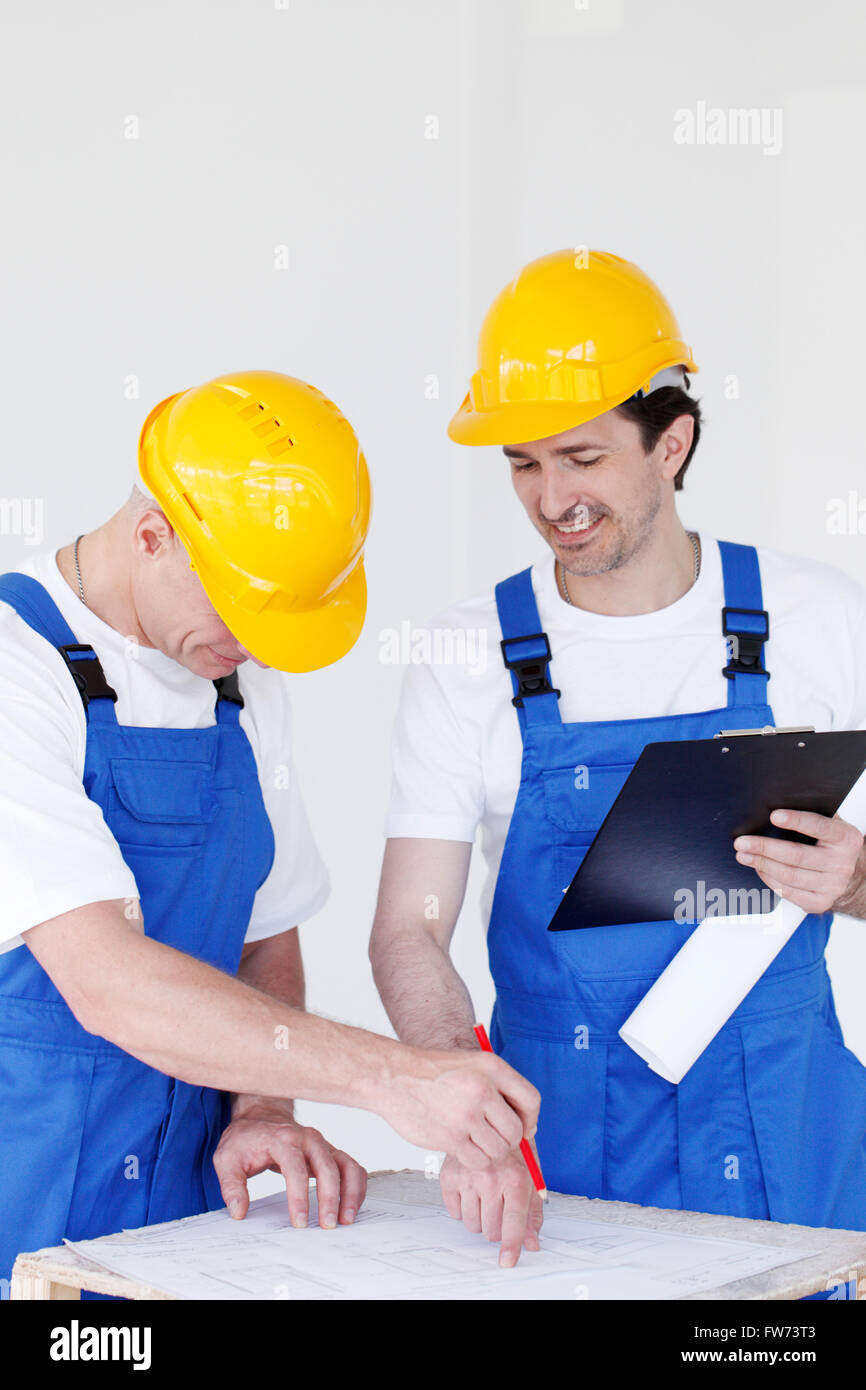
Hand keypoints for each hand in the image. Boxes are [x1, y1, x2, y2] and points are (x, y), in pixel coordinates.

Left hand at [213, 1102, 366, 1228]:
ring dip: (350, 1192)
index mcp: (282, 1138)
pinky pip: (352, 1167)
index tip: (299, 1222)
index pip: (295, 1168)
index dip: (299, 1197)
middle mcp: (308, 1138)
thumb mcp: (226, 1159)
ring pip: (346, 1165)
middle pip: (327, 1166)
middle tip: (327, 1225)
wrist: (261, 1116)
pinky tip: (351, 1207)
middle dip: (330, 1198)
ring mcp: (322, 1144)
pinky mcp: (330, 1152)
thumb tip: (239, 1212)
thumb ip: (231, 1186)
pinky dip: (356, 1186)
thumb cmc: (245, 1139)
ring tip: (346, 1219)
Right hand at [379, 1048, 539, 1169]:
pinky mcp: (450, 1137)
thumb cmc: (434, 1073)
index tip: (524, 1128)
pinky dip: (474, 1160)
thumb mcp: (472, 1065)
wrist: (394, 1076)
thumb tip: (528, 1128)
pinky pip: (479, 1161)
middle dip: (508, 1140)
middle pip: (516, 1131)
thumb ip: (501, 1089)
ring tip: (474, 1141)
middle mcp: (482, 1089)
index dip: (530, 1119)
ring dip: (490, 1152)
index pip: (531, 1100)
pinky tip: (462, 1147)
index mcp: (492, 1068)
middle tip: (493, 1138)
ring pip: (499, 1150)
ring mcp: (466, 1115)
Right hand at [439, 1150, 543, 1267]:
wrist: (491, 1121)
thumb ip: (533, 1214)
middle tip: (500, 1207)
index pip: (514, 1222)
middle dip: (497, 1226)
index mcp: (516, 1178)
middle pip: (491, 1230)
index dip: (511, 1246)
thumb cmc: (514, 1152)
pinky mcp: (449, 1175)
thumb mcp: (531, 1178)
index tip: (506, 1262)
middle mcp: (491, 1178)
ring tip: (485, 1197)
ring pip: (472, 1224)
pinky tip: (471, 1191)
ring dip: (480, 1219)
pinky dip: (463, 1208)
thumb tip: (532, 1244)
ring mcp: (468, 1176)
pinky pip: (454, 1212)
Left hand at [734, 810, 864, 913]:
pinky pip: (788, 892)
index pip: (819, 827)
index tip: (774, 816)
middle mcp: (841, 863)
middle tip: (742, 842)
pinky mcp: (820, 902)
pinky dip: (769, 880)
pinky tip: (759, 869)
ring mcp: (832, 885)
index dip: (796, 821)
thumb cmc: (833, 845)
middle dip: (765, 848)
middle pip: (797, 856)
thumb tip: (776, 803)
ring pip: (789, 876)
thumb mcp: (831, 825)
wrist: (853, 876)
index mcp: (845, 838)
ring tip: (744, 855)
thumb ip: (812, 814)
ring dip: (762, 864)